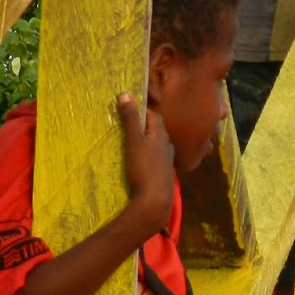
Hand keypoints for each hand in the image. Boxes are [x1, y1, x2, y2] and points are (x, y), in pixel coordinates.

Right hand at [118, 94, 174, 233]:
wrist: (154, 200)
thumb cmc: (143, 168)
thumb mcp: (134, 141)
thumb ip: (130, 119)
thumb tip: (126, 94)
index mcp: (162, 136)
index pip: (154, 116)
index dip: (142, 111)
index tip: (128, 108)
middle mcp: (168, 147)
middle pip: (156, 131)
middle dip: (144, 126)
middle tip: (127, 124)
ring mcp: (167, 162)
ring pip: (157, 146)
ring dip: (146, 142)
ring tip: (131, 141)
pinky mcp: (162, 175)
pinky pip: (154, 159)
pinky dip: (147, 156)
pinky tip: (139, 161)